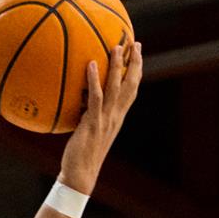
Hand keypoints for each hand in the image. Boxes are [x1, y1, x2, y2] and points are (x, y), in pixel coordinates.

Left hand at [57, 39, 142, 194]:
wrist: (81, 174)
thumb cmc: (82, 153)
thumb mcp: (89, 130)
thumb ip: (90, 113)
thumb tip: (80, 99)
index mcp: (117, 117)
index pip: (132, 89)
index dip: (137, 70)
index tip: (138, 52)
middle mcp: (115, 116)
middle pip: (130, 85)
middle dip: (135, 63)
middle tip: (134, 42)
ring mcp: (105, 120)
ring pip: (115, 88)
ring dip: (117, 66)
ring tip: (116, 47)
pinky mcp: (92, 124)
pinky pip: (95, 98)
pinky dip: (94, 80)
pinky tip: (91, 64)